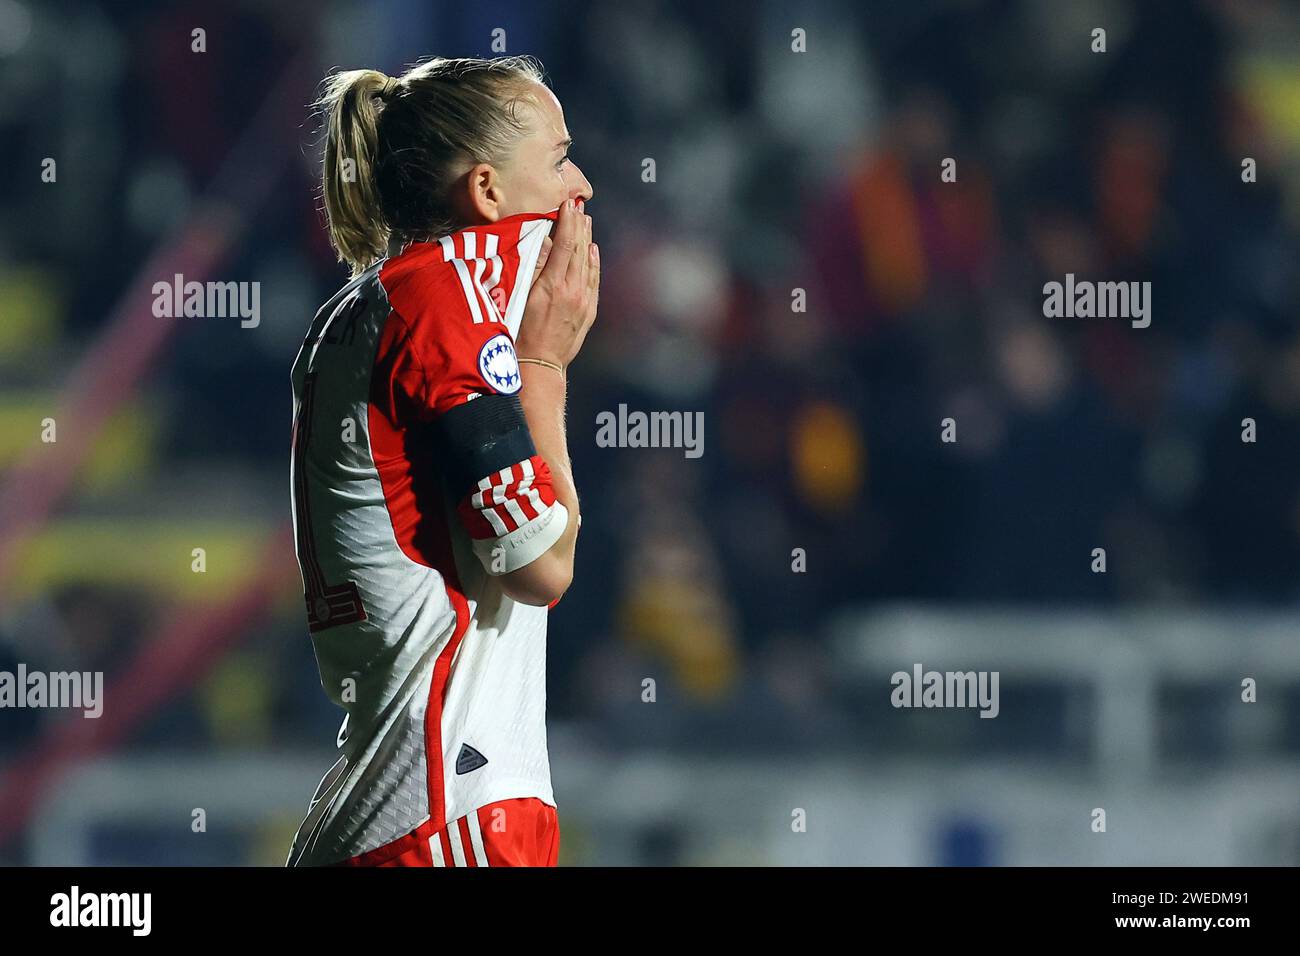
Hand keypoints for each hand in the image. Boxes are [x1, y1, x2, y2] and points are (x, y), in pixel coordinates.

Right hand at [517, 198, 598, 368]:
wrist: (539, 366)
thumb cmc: (519, 334)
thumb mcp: (519, 298)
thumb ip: (532, 268)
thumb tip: (544, 243)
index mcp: (552, 285)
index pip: (565, 244)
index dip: (567, 221)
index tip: (568, 203)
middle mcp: (572, 291)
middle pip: (579, 249)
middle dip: (579, 224)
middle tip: (578, 204)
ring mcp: (583, 302)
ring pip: (588, 263)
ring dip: (587, 239)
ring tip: (586, 220)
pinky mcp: (588, 312)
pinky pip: (595, 281)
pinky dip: (595, 263)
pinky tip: (594, 250)